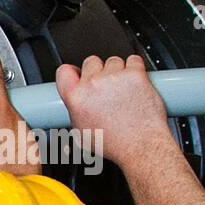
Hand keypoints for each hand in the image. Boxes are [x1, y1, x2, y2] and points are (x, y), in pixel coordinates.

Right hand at [54, 54, 173, 170]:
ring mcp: (114, 77)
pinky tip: (135, 81)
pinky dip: (135, 67)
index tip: (78, 73)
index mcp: (76, 97)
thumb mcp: (81, 133)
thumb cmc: (114, 142)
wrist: (140, 144)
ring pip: (114, 60)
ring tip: (124, 87)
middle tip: (106, 85)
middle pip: (91, 61)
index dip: (72, 71)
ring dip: (118, 70)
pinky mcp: (135, 74)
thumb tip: (77, 105)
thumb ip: (76, 112)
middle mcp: (93, 84)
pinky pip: (134, 60)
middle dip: (98, 70)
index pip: (63, 71)